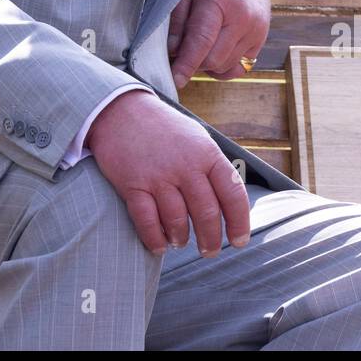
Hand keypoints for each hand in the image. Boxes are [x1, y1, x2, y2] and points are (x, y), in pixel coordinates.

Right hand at [85, 89, 249, 256]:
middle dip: (210, 239)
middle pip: (206, 214)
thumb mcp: (197, 138)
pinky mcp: (132, 184)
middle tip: (209, 250)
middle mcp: (185, 165)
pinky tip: (160, 244)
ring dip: (181, 238)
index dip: (239, 223)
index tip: (239, 241)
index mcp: (206, 153)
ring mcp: (158, 175)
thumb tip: (230, 205)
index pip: (232, 194)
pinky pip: (147, 222)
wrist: (122, 110)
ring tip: (180, 241)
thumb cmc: (164, 129)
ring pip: (177, 221)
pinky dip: (155, 239)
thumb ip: (213, 167)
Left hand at [167, 0, 270, 90]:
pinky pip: (240, 65)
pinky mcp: (261, 37)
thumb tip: (172, 49)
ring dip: (207, 63)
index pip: (201, 42)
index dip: (185, 65)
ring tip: (196, 44)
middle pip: (213, 59)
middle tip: (179, 49)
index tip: (174, 81)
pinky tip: (213, 50)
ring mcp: (257, 29)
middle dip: (193, 61)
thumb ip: (178, 15)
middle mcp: (244, 17)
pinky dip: (224, 64)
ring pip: (226, 66)